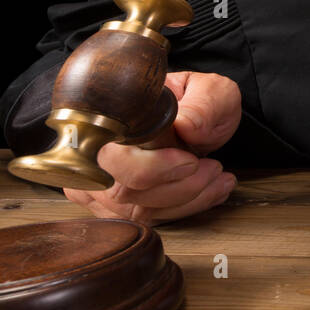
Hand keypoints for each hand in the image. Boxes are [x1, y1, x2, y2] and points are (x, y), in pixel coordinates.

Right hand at [63, 71, 242, 225]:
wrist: (201, 120)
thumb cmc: (197, 103)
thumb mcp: (211, 91)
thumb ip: (203, 104)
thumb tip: (186, 125)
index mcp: (107, 115)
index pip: (108, 154)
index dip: (149, 166)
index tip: (191, 161)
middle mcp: (92, 152)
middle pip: (120, 191)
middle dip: (176, 187)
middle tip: (212, 168)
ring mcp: (99, 183)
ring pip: (136, 210)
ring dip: (186, 199)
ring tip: (217, 176)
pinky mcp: (115, 205)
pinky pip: (146, 218)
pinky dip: (185, 207)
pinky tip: (211, 190)